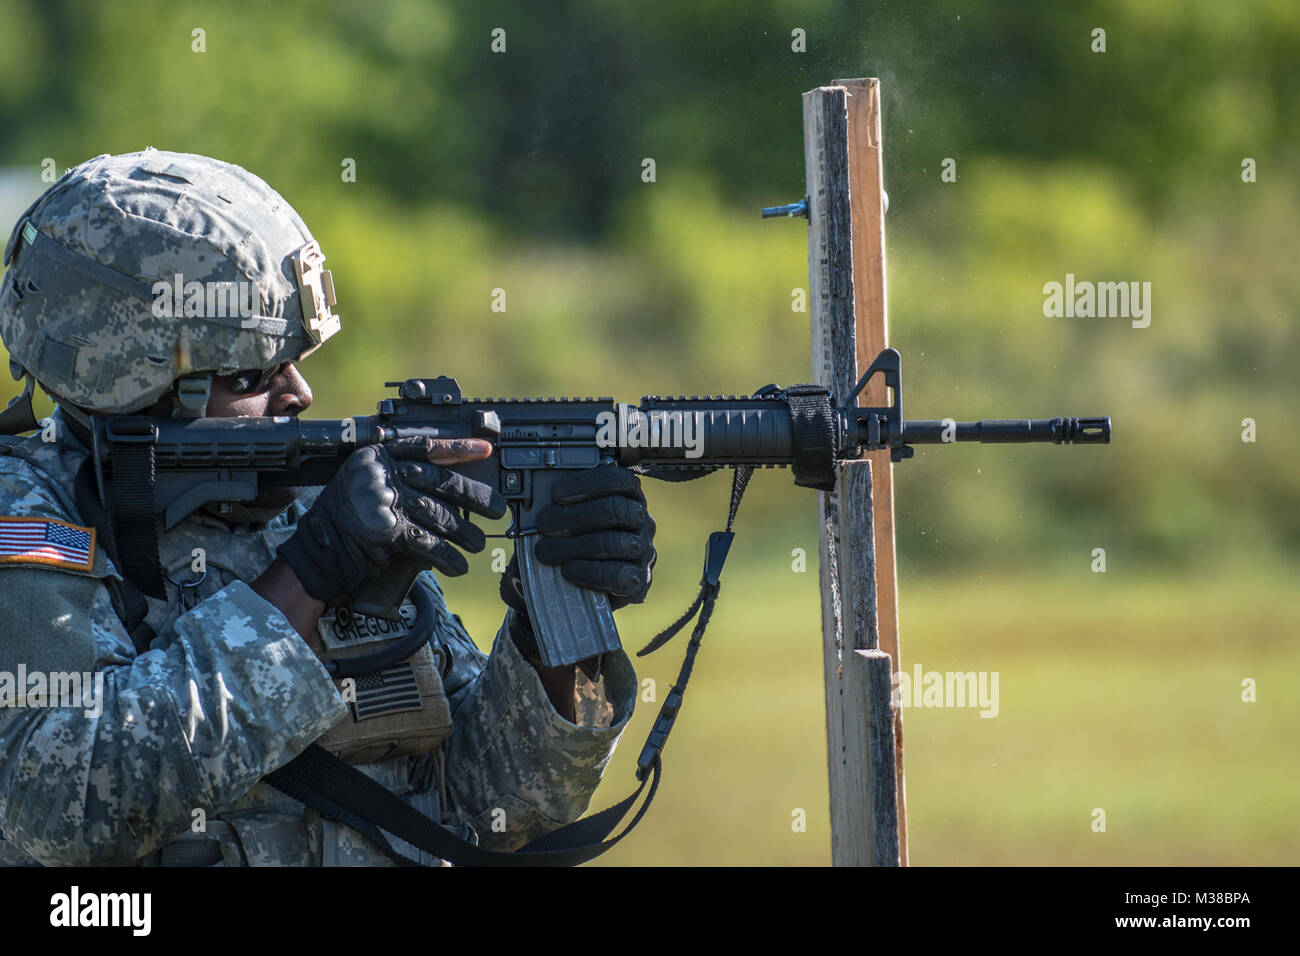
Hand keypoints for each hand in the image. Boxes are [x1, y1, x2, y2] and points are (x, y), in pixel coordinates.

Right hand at [280, 437, 504, 604]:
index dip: (457, 448)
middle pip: (440, 480)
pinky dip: (446, 556)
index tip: (485, 450)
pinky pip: (427, 541)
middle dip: (473, 496)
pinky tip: (459, 565)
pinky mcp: (389, 530)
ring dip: (464, 531)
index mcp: (379, 456)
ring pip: (439, 512)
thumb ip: (404, 477)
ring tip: (478, 543)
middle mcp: (384, 474)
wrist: (321, 549)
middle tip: (496, 508)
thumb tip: (453, 483)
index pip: (425, 445)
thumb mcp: (373, 485)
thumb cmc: (350, 516)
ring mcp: (386, 501)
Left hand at [500, 465, 655, 614]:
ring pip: (614, 542)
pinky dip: (589, 572)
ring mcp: (643, 550)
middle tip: (543, 524)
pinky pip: (619, 574)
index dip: (587, 484)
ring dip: (574, 546)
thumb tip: (534, 498)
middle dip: (574, 517)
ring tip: (545, 552)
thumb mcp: (567, 518)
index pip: (618, 480)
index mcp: (628, 496)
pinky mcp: (639, 579)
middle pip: (616, 510)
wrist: (581, 584)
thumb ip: (559, 505)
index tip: (556, 494)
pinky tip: (568, 570)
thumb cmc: (574, 541)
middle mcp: (641, 520)